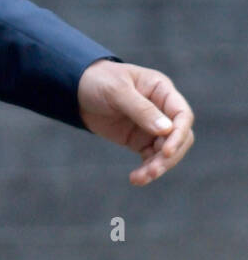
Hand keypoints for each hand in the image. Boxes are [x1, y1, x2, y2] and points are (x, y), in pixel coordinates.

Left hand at [77, 59, 194, 184]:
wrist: (76, 90)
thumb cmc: (98, 81)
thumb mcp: (116, 90)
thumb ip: (141, 109)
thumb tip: (166, 130)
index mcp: (161, 90)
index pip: (182, 115)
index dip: (179, 135)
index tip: (166, 152)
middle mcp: (162, 109)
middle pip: (179, 137)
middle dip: (169, 156)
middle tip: (153, 170)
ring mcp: (152, 126)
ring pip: (167, 152)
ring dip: (158, 167)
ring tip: (141, 178)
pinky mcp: (140, 141)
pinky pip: (151, 159)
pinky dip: (147, 170)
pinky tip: (136, 179)